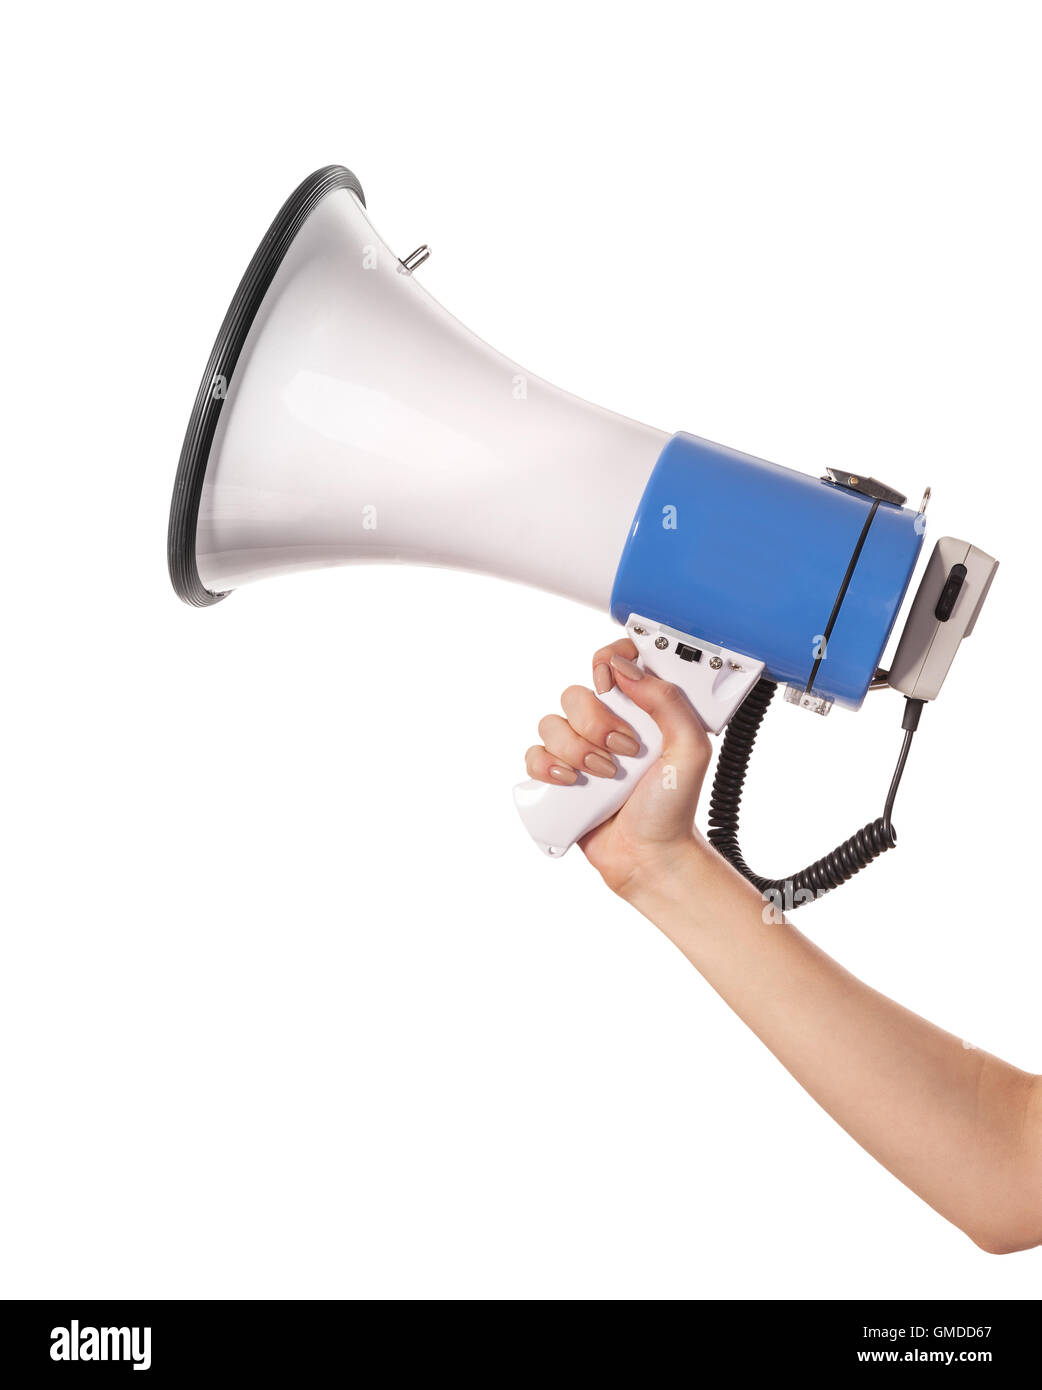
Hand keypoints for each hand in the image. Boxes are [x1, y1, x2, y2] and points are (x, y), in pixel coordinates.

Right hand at [523, 638, 712, 898]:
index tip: (612, 681)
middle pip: (576, 694)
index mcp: (640, 711)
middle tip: (623, 750)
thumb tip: (629, 670)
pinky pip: (534, 755)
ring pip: (551, 724)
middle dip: (596, 723)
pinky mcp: (559, 776)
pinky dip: (548, 767)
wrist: (649, 856)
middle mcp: (607, 725)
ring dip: (575, 750)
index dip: (606, 661)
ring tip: (603, 776)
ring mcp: (580, 750)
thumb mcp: (691, 750)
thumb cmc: (672, 809)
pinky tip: (572, 783)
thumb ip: (669, 702)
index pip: (613, 663)